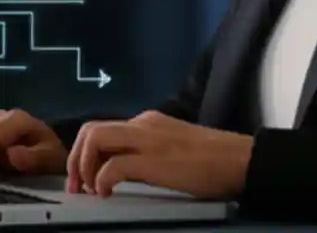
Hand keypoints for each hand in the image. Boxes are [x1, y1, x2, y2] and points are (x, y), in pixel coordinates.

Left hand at [66, 110, 253, 200]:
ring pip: (95, 139)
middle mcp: (143, 124)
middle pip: (91, 130)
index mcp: (147, 122)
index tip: (83, 177)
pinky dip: (101, 179)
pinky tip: (105, 193)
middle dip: (75, 158)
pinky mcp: (154, 159)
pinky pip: (113, 165)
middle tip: (76, 185)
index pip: (102, 129)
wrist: (242, 160)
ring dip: (82, 165)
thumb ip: (147, 153)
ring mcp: (147, 139)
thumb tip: (120, 170)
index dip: (85, 153)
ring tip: (87, 189)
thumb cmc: (214, 161)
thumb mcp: (173, 150)